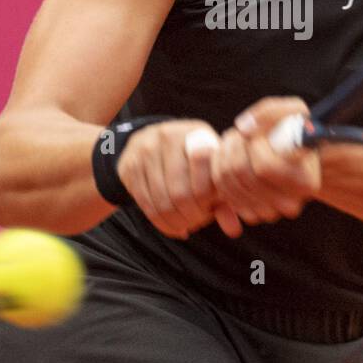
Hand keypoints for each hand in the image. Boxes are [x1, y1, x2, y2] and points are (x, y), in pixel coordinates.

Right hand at [117, 119, 228, 240]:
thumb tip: (233, 229)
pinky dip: (160, 222)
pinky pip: (145, 203)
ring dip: (176, 221)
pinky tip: (172, 225)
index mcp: (197, 133)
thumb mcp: (211, 171)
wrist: (153, 143)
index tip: (210, 209)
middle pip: (181, 193)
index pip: (206, 176)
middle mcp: (169, 136)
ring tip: (186, 225)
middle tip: (197, 222)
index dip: (209, 201)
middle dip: (191, 216)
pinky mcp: (129, 166)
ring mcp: (145, 150)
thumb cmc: (192, 162)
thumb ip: (225, 197)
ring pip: (162, 202)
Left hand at [210, 97, 321, 231]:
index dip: (254, 144)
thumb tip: (244, 128)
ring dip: (223, 157)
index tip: (257, 133)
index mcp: (305, 180)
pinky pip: (225, 194)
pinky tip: (231, 160)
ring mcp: (271, 212)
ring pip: (228, 185)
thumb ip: (270, 112)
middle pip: (242, 174)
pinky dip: (221, 174)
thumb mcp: (293, 111)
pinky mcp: (254, 214)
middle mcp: (290, 203)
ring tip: (234, 143)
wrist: (295, 156)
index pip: (265, 167)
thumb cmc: (295, 131)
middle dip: (234, 147)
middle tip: (238, 134)